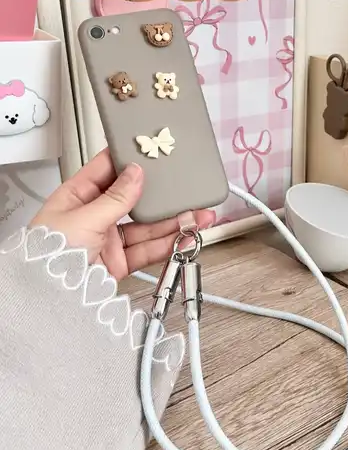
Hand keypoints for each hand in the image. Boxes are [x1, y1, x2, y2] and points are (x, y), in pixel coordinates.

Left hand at [30, 149, 215, 279]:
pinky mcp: (119, 262)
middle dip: (162, 196)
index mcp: (77, 197)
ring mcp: (108, 240)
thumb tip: (136, 172)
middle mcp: (94, 216)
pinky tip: (186, 237)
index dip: (130, 159)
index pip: (107, 170)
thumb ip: (115, 197)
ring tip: (198, 216)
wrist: (48, 299)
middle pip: (134, 200)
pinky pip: (148, 250)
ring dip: (174, 222)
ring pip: (146, 227)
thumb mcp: (84, 218)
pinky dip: (169, 244)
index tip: (153, 151)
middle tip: (186, 188)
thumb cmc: (48, 256)